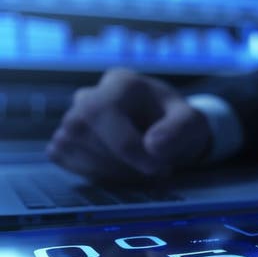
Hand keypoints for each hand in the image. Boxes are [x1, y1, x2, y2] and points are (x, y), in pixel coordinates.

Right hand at [47, 68, 210, 180]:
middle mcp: (88, 96)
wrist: (166, 134)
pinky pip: (66, 160)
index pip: (102, 112)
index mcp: (120, 83)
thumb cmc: (177, 124)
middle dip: (121, 161)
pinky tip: (122, 170)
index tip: (156, 166)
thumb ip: (180, 129)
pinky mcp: (65, 141)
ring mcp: (72, 118)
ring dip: (112, 171)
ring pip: (72, 148)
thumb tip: (153, 146)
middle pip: (82, 132)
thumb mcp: (193, 122)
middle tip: (155, 170)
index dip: (126, 146)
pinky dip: (96, 174)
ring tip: (143, 168)